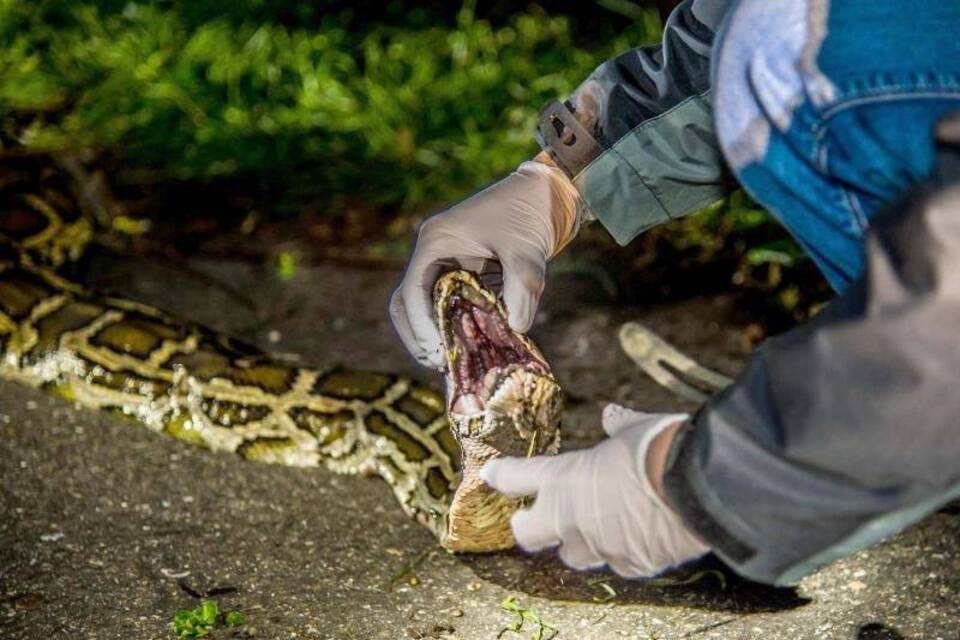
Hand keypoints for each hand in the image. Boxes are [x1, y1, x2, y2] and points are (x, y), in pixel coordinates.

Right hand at [389, 155, 582, 367]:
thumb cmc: (531, 212)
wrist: (548, 193)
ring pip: (426, 307)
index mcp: (436, 242)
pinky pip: (451, 305)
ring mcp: (449, 264)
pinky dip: (456, 326)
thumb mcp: (528, 251)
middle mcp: (435, 254)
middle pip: (408, 302)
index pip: (412, 290)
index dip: (420, 324)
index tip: (439, 350)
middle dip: (418, 335)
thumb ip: (523, 289)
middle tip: (439, 363)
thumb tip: (518, 328)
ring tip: (451, 362)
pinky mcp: (467, 274)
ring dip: (435, 334)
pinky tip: (471, 347)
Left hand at [480, 404, 708, 576]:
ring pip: (574, 555)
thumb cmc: (659, 448)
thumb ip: (619, 425)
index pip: (515, 478)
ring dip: (579, 541)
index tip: (491, 475)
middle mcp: (571, 516)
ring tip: (594, 527)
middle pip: (527, 534)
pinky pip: (617, 562)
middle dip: (528, 526)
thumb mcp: (635, 429)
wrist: (698, 488)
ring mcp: (598, 545)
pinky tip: (636, 540)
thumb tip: (612, 413)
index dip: (500, 476)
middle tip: (534, 518)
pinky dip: (622, 552)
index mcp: (563, 476)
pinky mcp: (630, 564)